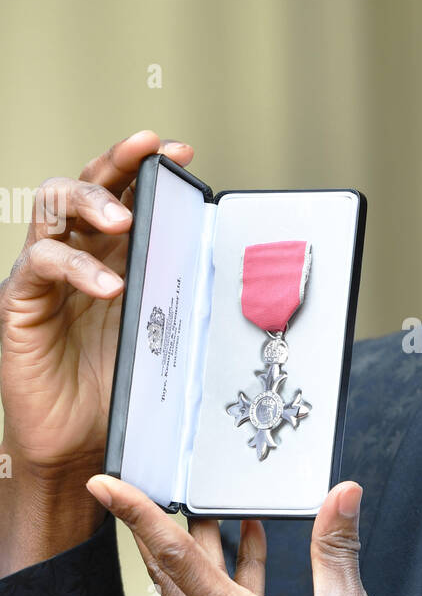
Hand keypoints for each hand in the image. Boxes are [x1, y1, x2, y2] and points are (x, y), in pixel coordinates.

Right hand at [0, 130, 192, 482]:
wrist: (84, 444)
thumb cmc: (123, 387)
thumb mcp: (166, 330)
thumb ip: (181, 290)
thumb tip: (225, 256)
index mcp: (114, 254)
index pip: (124, 192)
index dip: (146, 165)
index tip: (181, 152)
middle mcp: (78, 255)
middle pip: (86, 184)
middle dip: (117, 160)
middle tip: (146, 153)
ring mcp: (46, 276)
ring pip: (54, 208)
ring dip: (91, 201)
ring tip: (124, 220)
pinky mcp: (22, 304)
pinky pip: (40, 266)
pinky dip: (76, 268)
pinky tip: (108, 285)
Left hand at [84, 473, 421, 595]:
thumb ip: (337, 548)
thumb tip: (342, 497)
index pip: (175, 559)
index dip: (137, 517)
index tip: (106, 488)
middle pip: (172, 579)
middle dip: (162, 531)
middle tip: (159, 493)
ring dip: (203, 557)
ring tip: (220, 517)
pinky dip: (231, 586)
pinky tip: (255, 564)